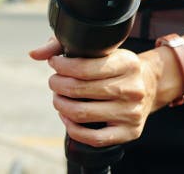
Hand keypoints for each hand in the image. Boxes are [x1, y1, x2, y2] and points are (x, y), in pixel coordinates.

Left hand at [30, 39, 160, 147]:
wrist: (149, 86)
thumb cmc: (116, 65)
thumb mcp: (101, 49)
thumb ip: (63, 44)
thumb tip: (34, 54)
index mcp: (128, 63)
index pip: (84, 67)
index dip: (61, 65)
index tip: (54, 63)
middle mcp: (132, 88)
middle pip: (79, 90)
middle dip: (57, 84)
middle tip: (54, 81)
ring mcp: (131, 113)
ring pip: (81, 113)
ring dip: (61, 105)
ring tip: (58, 97)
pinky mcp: (129, 132)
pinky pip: (93, 138)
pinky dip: (72, 128)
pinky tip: (67, 117)